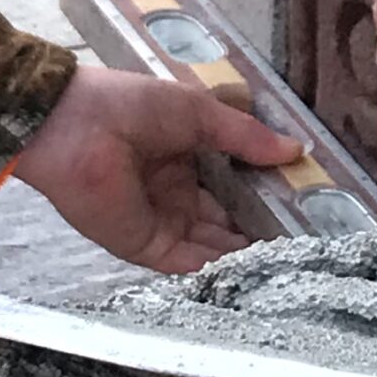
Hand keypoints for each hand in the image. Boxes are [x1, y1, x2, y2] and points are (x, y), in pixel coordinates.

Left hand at [6, 63, 299, 273]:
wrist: (72, 125)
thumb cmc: (132, 106)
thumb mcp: (199, 113)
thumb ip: (245, 137)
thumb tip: (296, 151)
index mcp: (184, 158)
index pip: (230, 186)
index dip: (262, 195)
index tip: (302, 205)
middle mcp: (174, 194)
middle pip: (223, 221)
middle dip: (258, 230)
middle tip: (304, 241)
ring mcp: (160, 221)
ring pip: (210, 245)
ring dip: (242, 252)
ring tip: (289, 260)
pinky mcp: (143, 245)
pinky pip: (186, 262)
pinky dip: (216, 267)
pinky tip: (251, 269)